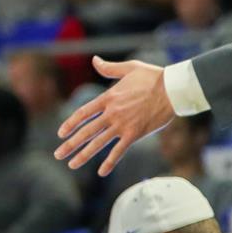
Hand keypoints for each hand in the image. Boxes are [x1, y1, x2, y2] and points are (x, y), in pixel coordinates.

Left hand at [55, 56, 175, 175]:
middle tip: (58, 154)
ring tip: (71, 164)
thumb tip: (94, 60)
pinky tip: (101, 172)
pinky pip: (119, 151)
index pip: (83, 113)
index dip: (70, 124)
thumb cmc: (154, 77)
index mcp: (108, 98)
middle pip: (86, 131)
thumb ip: (109, 68)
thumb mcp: (129, 68)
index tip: (60, 133)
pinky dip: (110, 162)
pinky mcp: (135, 134)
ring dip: (83, 155)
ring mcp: (122, 125)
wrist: (173, 89)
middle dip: (70, 144)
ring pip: (98, 143)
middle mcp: (112, 113)